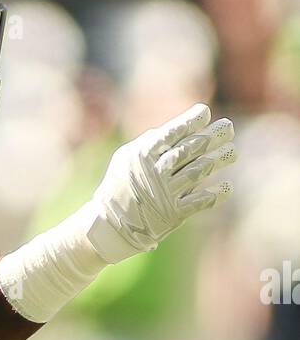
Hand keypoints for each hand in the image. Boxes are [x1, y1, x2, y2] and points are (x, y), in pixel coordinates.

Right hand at [88, 103, 235, 264]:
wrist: (107, 227)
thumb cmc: (117, 188)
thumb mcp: (124, 160)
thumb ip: (148, 143)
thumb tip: (177, 129)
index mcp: (142, 155)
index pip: (172, 133)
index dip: (191, 120)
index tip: (206, 113)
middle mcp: (155, 172)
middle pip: (191, 149)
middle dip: (212, 136)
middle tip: (228, 128)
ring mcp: (165, 194)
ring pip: (199, 171)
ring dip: (219, 160)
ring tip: (233, 151)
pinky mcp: (172, 215)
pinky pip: (200, 201)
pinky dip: (215, 194)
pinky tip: (227, 186)